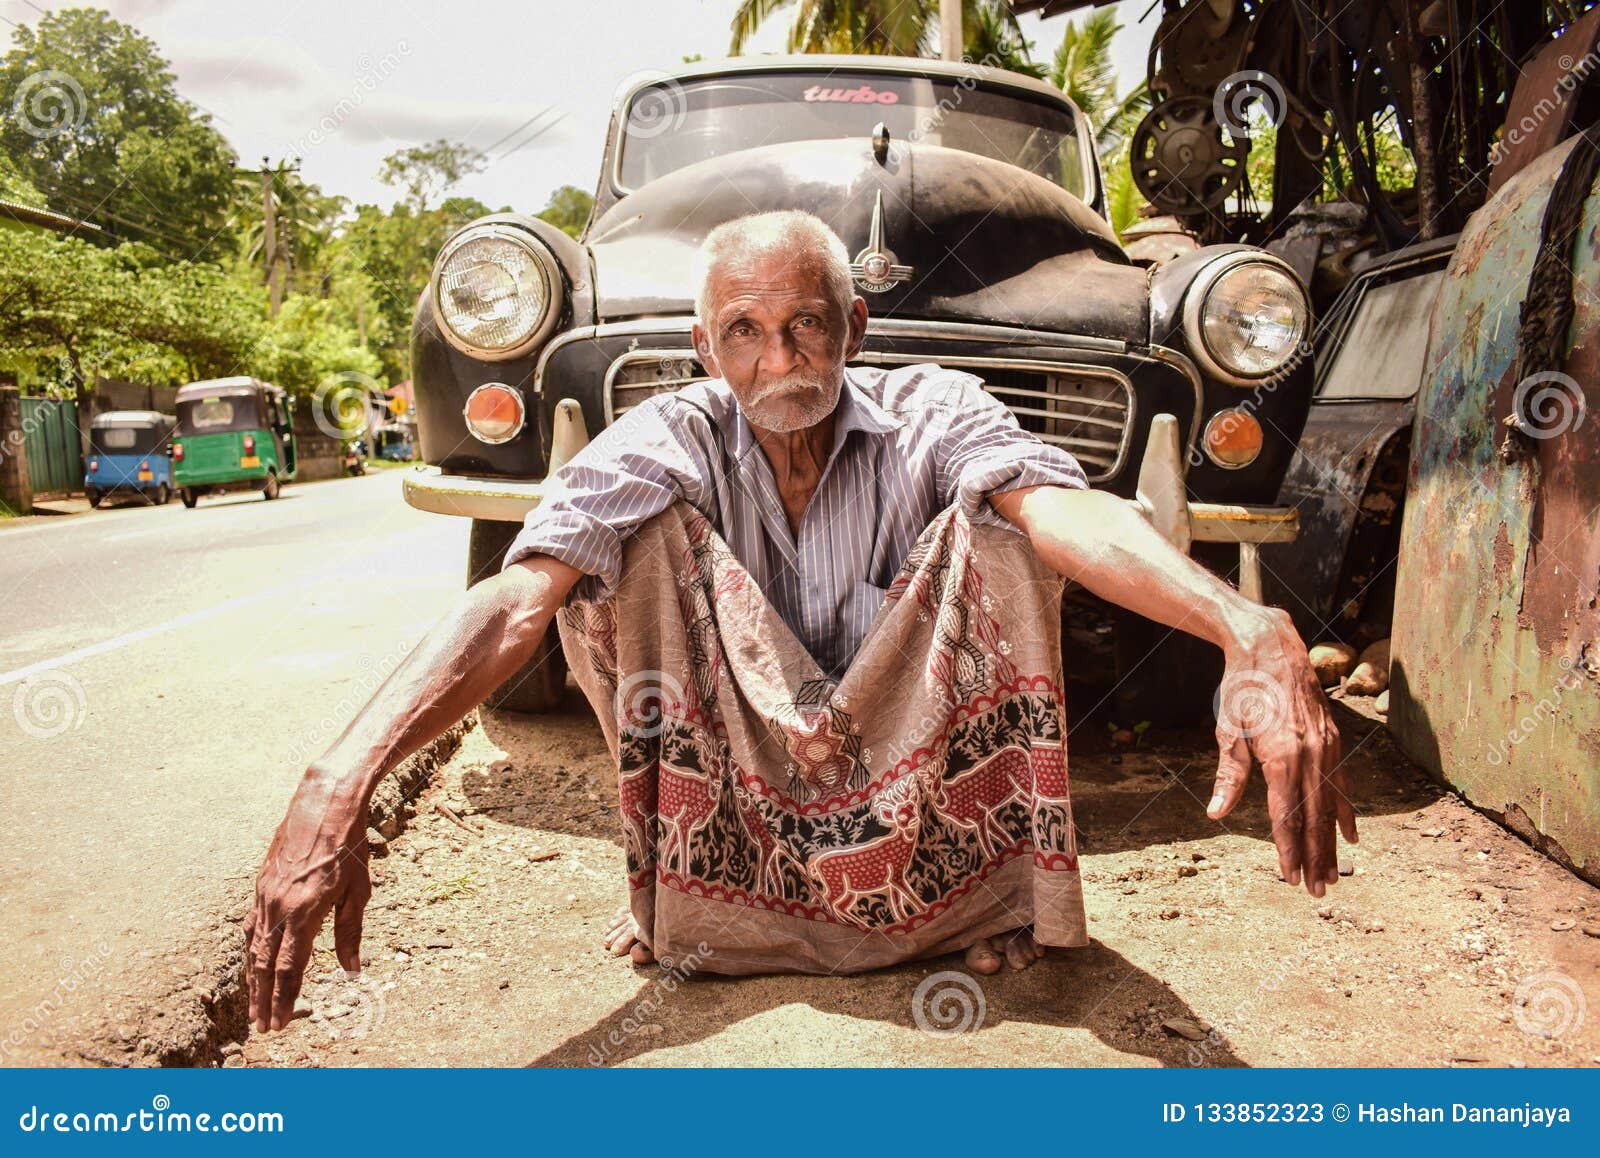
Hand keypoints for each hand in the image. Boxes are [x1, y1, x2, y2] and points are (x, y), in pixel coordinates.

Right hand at [243, 772, 370, 1031]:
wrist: (323, 805)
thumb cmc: (349, 848)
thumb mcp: (359, 892)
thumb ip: (350, 933)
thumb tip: (351, 971)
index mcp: (305, 912)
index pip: (290, 968)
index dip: (285, 999)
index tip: (282, 1024)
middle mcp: (279, 908)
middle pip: (266, 965)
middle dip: (264, 1000)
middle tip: (263, 1030)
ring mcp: (266, 896)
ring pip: (255, 949)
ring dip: (254, 982)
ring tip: (254, 1009)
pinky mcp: (262, 886)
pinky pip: (252, 927)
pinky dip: (252, 952)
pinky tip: (253, 966)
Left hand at [1206, 607, 1356, 895]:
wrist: (1273, 648)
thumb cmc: (1243, 690)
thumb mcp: (1228, 732)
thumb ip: (1229, 777)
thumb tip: (1217, 815)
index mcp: (1282, 756)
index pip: (1286, 815)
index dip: (1288, 849)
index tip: (1289, 877)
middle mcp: (1311, 755)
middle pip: (1314, 818)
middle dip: (1314, 857)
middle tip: (1316, 891)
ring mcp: (1328, 748)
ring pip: (1331, 806)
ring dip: (1331, 843)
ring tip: (1332, 874)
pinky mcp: (1335, 741)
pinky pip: (1342, 784)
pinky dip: (1345, 812)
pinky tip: (1350, 836)